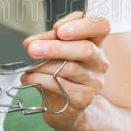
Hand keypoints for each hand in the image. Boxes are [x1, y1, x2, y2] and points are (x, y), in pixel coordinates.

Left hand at [20, 12, 111, 128]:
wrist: (64, 104)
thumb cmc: (60, 73)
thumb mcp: (55, 50)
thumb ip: (48, 40)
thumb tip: (32, 42)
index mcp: (94, 42)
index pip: (101, 26)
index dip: (83, 25)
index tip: (59, 30)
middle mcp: (99, 61)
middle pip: (86, 49)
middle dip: (56, 48)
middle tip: (33, 49)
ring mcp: (94, 81)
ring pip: (71, 69)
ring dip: (44, 66)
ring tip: (28, 66)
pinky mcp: (84, 98)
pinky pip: (62, 86)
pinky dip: (41, 80)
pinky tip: (29, 79)